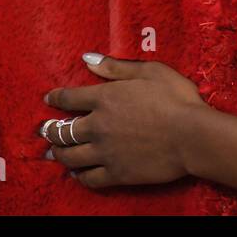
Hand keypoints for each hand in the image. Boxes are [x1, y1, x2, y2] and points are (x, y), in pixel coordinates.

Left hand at [40, 53, 205, 188]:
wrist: (191, 135)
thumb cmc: (176, 98)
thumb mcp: (150, 71)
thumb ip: (116, 66)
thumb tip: (88, 59)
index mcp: (104, 98)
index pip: (69, 98)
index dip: (56, 98)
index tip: (48, 99)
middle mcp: (97, 126)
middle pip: (63, 131)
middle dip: (50, 130)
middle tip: (44, 131)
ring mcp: (105, 152)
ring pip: (70, 156)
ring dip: (58, 154)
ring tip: (53, 153)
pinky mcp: (116, 173)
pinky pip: (89, 178)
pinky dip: (79, 176)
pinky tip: (77, 174)